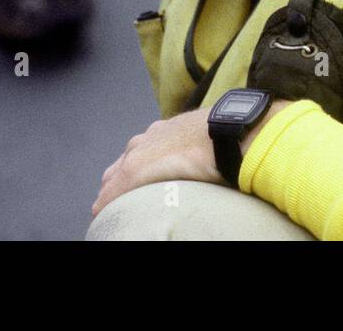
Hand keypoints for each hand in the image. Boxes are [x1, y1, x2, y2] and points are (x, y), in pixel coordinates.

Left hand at [91, 99, 292, 215]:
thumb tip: (238, 157)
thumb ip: (220, 146)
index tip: (132, 178)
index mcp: (173, 129)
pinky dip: (109, 202)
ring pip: (116, 175)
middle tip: (111, 197)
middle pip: (124, 159)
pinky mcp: (138, 168)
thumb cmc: (240, 133)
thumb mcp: (225, 138)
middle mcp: (153, 136)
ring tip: (104, 209)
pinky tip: (102, 214)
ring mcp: (144, 151)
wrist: (237, 130)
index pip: (146, 146)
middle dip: (116, 178)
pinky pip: (116, 190)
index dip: (137, 164)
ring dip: (111, 192)